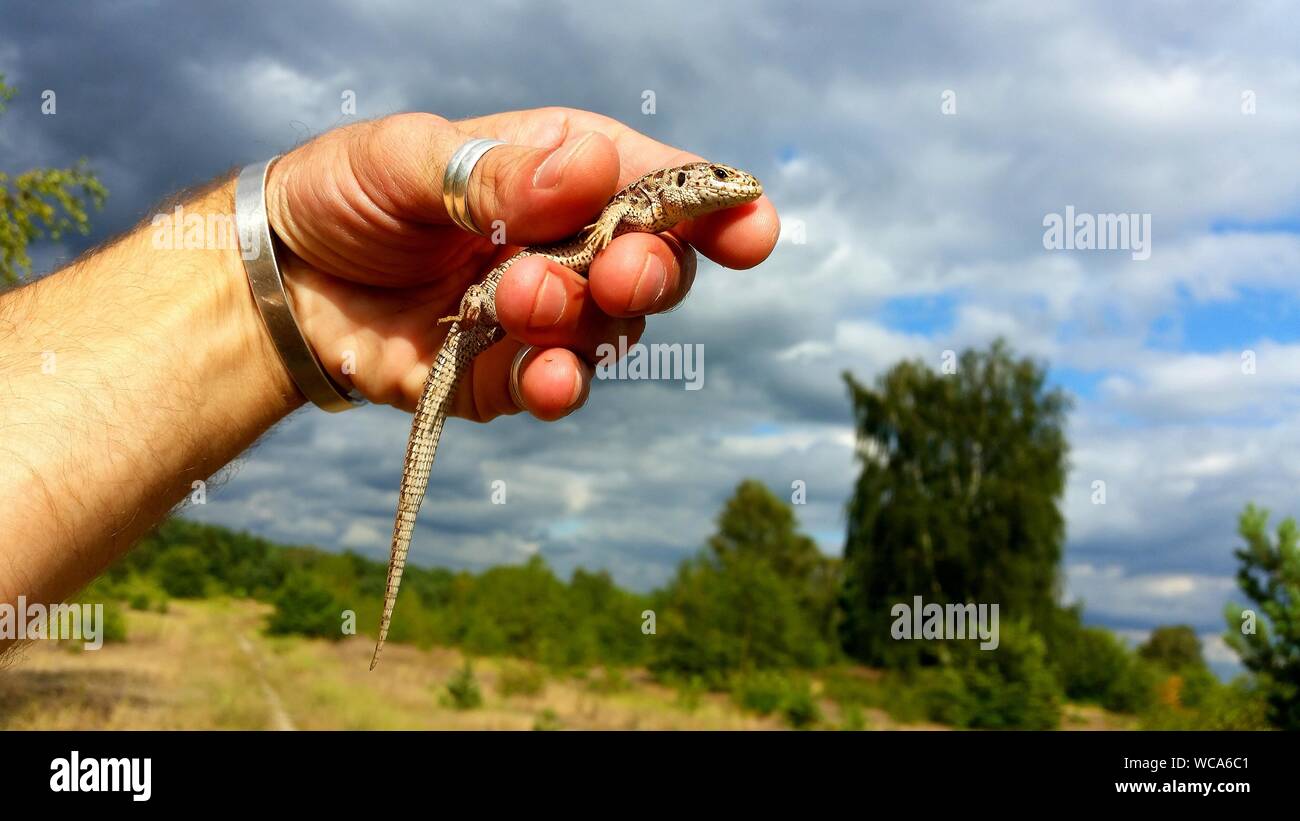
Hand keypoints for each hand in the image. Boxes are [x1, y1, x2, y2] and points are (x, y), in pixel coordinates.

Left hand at [263, 108, 778, 420]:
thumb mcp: (406, 161)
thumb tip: (591, 172)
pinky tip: (541, 379)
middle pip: (654, 267)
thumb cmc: (344, 192)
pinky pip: (556, 388)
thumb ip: (495, 175)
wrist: (276, 279)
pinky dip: (557, 387)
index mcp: (560, 171)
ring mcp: (543, 316)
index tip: (751, 230)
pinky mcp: (507, 375)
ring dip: (577, 322)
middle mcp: (567, 245)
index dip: (715, 209)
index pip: (659, 186)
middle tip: (617, 273)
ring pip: (608, 333)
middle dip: (648, 273)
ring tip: (516, 299)